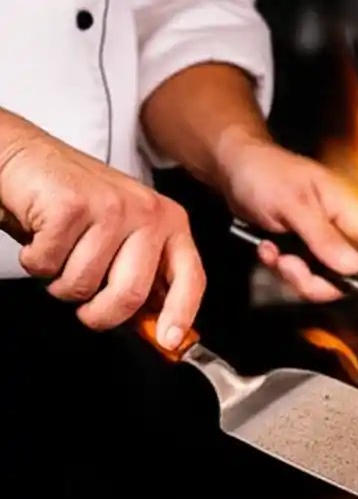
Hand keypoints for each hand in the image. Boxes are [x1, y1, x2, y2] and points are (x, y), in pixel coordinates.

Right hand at [0, 126, 203, 349]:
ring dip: (59, 281)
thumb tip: (157, 327)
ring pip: (84, 284)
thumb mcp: (120, 238)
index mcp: (168, 222)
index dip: (181, 315)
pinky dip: (36, 261)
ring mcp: (111, 207)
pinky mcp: (72, 206)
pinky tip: (41, 236)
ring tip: (61, 252)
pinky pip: (49, 265)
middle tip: (85, 306)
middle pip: (131, 294)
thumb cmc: (72, 201)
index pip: (191, 277)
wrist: (24, 157)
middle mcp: (147, 213)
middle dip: (99, 314)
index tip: (170, 341)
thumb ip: (141, 276)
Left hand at [214, 136, 357, 301]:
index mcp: (349, 212)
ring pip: (322, 280)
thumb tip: (355, 268)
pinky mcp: (302, 252)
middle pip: (349, 276)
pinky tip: (265, 247)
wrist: (233, 167)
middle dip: (315, 281)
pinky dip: (280, 268)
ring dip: (292, 274)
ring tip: (271, 251)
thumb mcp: (292, 203)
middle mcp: (341, 231)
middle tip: (287, 265)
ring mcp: (321, 244)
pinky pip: (301, 276)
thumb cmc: (265, 174)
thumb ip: (322, 236)